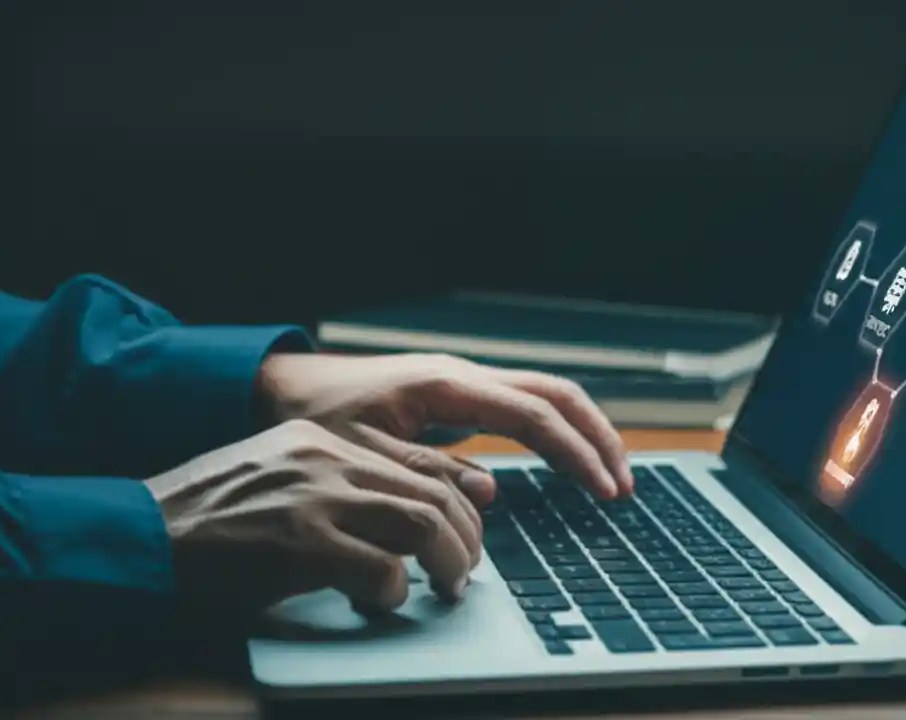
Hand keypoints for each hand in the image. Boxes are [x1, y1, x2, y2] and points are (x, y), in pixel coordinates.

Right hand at [145, 420, 480, 613]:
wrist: (140, 532)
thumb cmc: (210, 518)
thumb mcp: (281, 478)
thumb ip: (340, 483)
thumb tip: (407, 511)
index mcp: (324, 440)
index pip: (422, 461)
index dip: (460, 501)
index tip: (469, 531)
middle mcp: (326, 458)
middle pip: (433, 493)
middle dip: (464, 538)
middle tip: (463, 571)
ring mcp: (314, 497)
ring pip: (421, 524)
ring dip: (446, 563)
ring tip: (444, 588)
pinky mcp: (300, 543)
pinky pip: (381, 569)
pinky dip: (392, 592)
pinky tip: (375, 602)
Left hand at [256, 353, 632, 499]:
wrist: (282, 386)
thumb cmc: (316, 419)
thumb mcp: (361, 456)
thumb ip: (426, 474)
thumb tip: (491, 490)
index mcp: (447, 386)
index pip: (534, 416)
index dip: (576, 453)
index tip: (603, 490)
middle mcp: (465, 374)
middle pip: (557, 393)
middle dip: (597, 436)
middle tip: (623, 485)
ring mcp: (465, 381)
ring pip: (546, 395)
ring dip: (583, 431)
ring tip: (608, 476)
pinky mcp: (459, 395)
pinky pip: (523, 407)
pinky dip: (556, 432)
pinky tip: (567, 460)